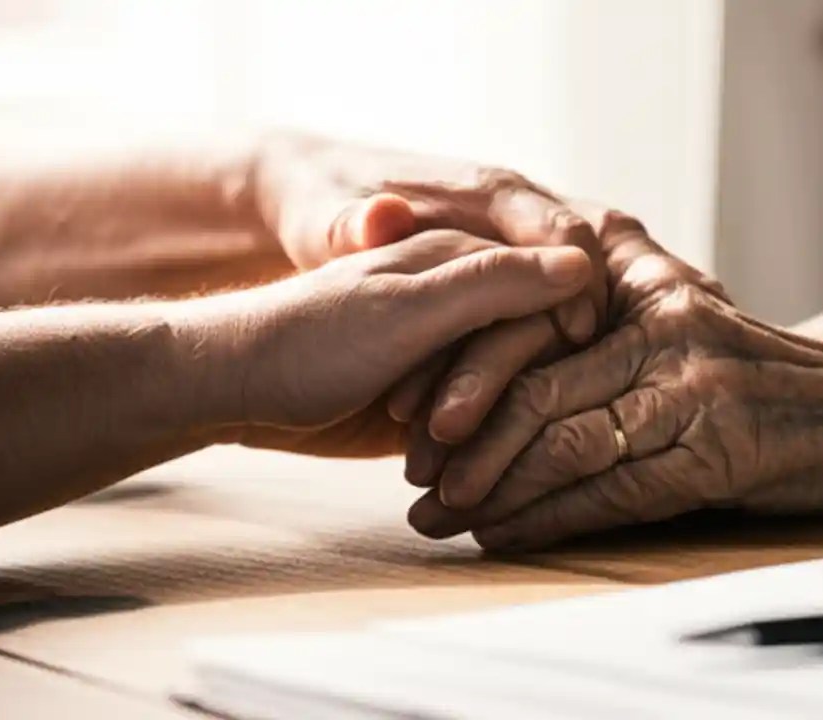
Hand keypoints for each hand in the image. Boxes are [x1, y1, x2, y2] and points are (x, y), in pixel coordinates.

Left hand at [175, 230, 592, 456]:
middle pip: (546, 325)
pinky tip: (465, 478)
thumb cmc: (314, 333)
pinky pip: (495, 412)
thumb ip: (491, 283)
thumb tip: (581, 265)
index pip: (558, 261)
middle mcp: (472, 287)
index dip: (577, 305)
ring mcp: (461, 338)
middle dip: (532, 383)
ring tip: (452, 467)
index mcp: (467, 243)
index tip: (576, 352)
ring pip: (524, 376)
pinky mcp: (448, 385)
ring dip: (502, 425)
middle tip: (477, 430)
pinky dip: (485, 445)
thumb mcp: (409, 307)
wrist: (241, 383)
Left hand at [406, 216, 822, 548]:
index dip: (461, 376)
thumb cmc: (780, 380)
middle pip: (535, 387)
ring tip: (440, 519)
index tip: (408, 418)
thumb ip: (617, 346)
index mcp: (647, 294)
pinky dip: (551, 519)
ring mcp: (692, 389)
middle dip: (460, 442)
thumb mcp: (694, 337)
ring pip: (564, 441)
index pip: (529, 331)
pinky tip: (507, 537)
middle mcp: (663, 332)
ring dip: (492, 488)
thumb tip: (523, 386)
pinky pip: (613, 492)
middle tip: (410, 482)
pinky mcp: (718, 451)